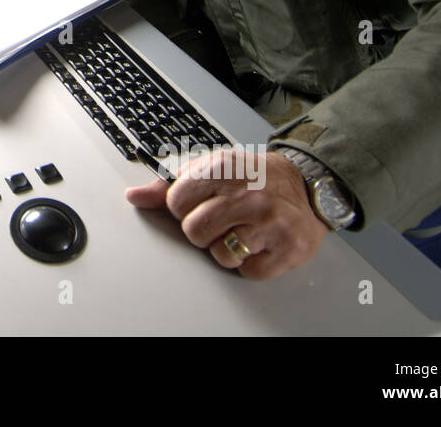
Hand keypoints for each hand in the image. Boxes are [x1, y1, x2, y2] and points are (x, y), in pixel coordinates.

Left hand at [124, 149, 327, 279]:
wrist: (306, 184)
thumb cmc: (252, 177)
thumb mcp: (211, 168)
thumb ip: (168, 184)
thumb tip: (134, 197)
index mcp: (222, 169)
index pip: (175, 202)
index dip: (182, 207)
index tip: (198, 203)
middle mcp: (246, 195)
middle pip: (194, 232)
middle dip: (202, 230)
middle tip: (221, 219)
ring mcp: (268, 223)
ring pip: (220, 255)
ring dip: (226, 248)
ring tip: (241, 229)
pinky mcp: (286, 249)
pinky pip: (248, 271)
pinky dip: (251, 262)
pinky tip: (260, 242)